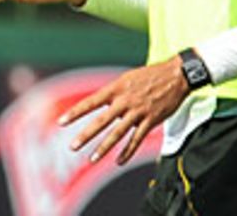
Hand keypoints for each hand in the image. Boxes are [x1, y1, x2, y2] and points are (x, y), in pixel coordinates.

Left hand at [58, 57, 187, 163]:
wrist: (175, 75)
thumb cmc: (149, 75)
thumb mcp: (126, 79)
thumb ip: (114, 94)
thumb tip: (105, 108)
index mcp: (115, 88)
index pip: (90, 102)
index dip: (75, 112)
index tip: (61, 122)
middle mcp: (124, 101)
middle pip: (101, 121)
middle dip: (86, 135)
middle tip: (73, 146)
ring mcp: (138, 112)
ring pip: (118, 133)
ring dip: (104, 148)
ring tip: (92, 159)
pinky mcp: (151, 121)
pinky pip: (137, 139)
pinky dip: (127, 151)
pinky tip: (119, 161)